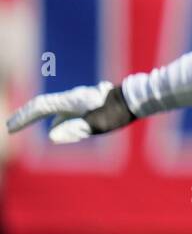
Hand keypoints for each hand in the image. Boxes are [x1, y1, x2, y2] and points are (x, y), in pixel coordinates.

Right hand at [6, 81, 135, 143]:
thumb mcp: (97, 125)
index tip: (10, 128)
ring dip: (39, 116)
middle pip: (43, 105)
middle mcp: (73, 98)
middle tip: (11, 126)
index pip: (40, 107)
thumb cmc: (118, 112)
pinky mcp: (90, 103)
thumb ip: (75, 130)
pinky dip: (56, 118)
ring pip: (55, 108)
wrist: (137, 98)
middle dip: (26, 116)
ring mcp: (81, 100)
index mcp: (71, 101)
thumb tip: (53, 135)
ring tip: (24, 125)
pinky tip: (59, 126)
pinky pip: (66, 110)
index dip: (23, 118)